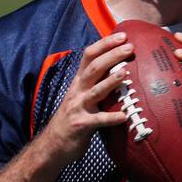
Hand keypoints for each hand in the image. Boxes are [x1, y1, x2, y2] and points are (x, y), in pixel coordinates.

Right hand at [44, 32, 132, 163]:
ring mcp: (78, 107)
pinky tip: (124, 116)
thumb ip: (95, 83)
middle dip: (112, 56)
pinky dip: (112, 118)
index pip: (89, 55)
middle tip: (129, 47)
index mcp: (78, 81)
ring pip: (95, 90)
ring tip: (125, 73)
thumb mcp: (81, 96)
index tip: (122, 36)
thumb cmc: (73, 119)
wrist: (52, 145)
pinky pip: (98, 120)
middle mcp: (77, 91)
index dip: (105, 44)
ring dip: (110, 81)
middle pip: (94, 68)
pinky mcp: (81, 125)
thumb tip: (118, 68)